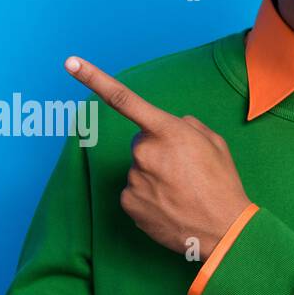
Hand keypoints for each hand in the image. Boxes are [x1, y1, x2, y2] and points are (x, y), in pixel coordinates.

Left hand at [64, 56, 252, 257]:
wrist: (223, 231)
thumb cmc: (222, 184)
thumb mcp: (213, 142)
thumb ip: (186, 126)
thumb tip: (171, 126)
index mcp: (166, 130)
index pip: (123, 99)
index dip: (94, 78)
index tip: (70, 62)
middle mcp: (144, 152)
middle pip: (140, 143)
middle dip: (157, 151)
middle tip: (183, 171)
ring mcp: (133, 178)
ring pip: (138, 169)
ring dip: (154, 176)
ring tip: (180, 191)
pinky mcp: (127, 203)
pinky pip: (133, 191)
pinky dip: (148, 197)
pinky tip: (169, 206)